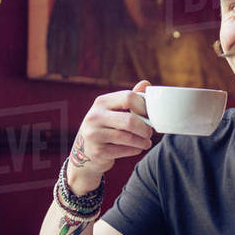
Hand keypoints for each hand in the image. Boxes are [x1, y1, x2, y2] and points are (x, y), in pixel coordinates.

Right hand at [66, 80, 152, 194]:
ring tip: (147, 142)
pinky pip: (124, 151)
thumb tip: (146, 83)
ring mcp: (94, 135)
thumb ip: (130, 98)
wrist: (84, 151)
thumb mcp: (113, 109)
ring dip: (143, 141)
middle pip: (129, 121)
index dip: (143, 107)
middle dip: (145, 128)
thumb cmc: (106, 126)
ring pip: (128, 138)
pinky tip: (136, 149)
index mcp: (101, 102)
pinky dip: (135, 150)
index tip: (149, 116)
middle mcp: (95, 117)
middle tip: (150, 133)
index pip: (128, 97)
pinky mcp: (98, 152)